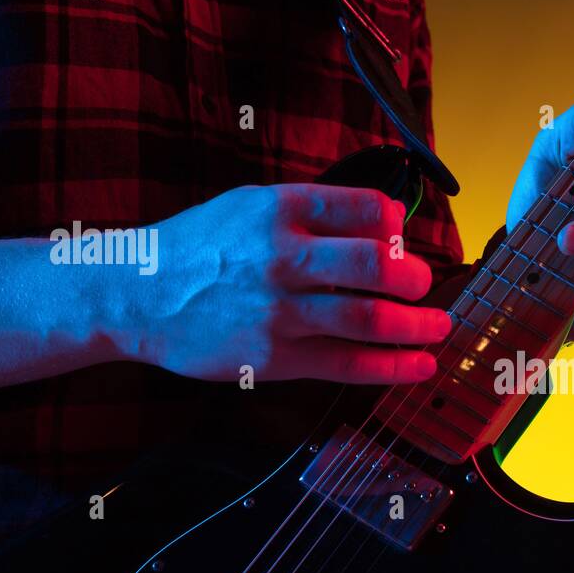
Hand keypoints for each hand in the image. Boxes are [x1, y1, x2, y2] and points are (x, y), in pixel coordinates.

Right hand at [123, 184, 450, 383]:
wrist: (135, 295)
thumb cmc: (199, 248)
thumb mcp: (249, 205)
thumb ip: (313, 212)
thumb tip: (386, 220)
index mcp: (280, 209)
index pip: (364, 209)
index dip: (397, 225)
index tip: (403, 240)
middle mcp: (283, 256)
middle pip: (375, 266)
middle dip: (414, 279)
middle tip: (424, 287)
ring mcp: (280, 310)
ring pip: (368, 318)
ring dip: (416, 327)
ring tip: (437, 328)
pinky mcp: (275, 356)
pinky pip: (347, 363)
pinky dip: (391, 367)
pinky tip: (418, 365)